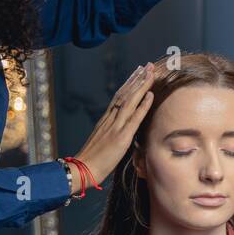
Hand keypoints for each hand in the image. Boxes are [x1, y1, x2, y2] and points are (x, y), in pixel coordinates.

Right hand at [72, 63, 156, 185]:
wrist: (82, 169)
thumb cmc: (92, 161)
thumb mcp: (102, 142)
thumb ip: (111, 133)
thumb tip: (121, 132)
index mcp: (106, 120)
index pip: (119, 97)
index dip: (129, 84)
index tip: (138, 72)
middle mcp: (110, 119)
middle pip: (125, 94)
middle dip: (137, 79)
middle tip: (148, 65)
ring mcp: (116, 126)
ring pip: (130, 101)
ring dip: (141, 86)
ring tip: (151, 73)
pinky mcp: (121, 137)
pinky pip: (134, 118)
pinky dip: (143, 105)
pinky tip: (151, 94)